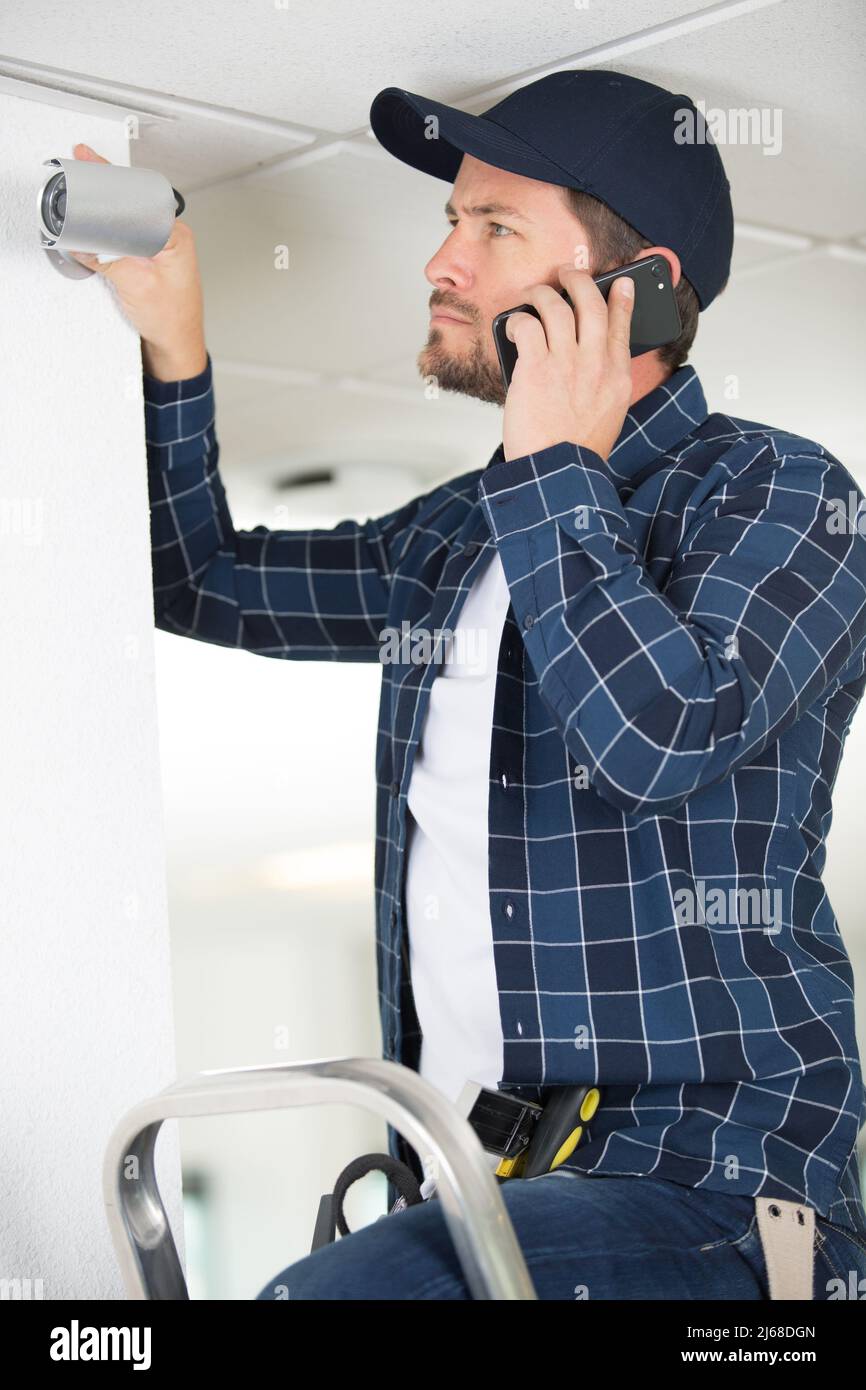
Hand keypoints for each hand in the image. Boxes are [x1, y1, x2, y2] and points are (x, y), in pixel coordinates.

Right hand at [68, 144, 206, 380]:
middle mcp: (170, 237)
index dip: (110, 178)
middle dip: (106, 188)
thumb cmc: (171, 320)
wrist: (177, 345)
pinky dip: (110, 231)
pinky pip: (127, 235)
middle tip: (84, 170)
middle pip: (133, 200)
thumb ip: (108, 257)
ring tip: (89, 200)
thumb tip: (85, 241)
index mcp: (174, 235)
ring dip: (108, 212)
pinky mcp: (150, 259)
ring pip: (129, 218)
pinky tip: (100, 232)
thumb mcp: (135, 284)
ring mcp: (161, 247)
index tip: (90, 164)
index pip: (137, 195)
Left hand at [500, 264, 633, 463]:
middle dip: (578, 279)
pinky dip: (519, 320)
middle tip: (567, 274)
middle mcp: (595, 362)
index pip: (622, 324)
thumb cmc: (575, 449)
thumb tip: (591, 358)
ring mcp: (566, 362)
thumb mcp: (607, 413)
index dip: (622, 298)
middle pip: (591, 302)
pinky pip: (527, 325)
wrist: (557, 473)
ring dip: (543, 293)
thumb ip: (604, 382)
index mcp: (616, 376)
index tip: (621, 283)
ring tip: (535, 294)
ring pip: (556, 305)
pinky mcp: (536, 367)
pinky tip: (515, 328)